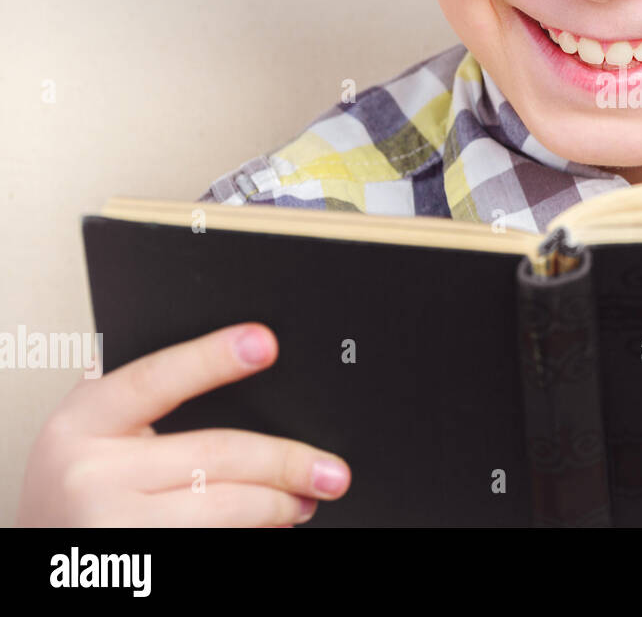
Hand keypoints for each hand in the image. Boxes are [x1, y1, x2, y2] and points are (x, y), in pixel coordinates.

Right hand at [17, 323, 351, 526]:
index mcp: (84, 421)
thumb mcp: (95, 427)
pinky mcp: (135, 568)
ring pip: (223, 508)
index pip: (157, 378)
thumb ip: (147, 396)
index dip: (212, 357)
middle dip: (285, 460)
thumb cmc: (79, 478)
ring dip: (278, 504)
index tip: (265, 342)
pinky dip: (251, 534)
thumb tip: (244, 360)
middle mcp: (90, 474)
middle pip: (214, 454)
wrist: (40, 547)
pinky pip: (209, 544)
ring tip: (306, 498)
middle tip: (331, 469)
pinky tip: (272, 526)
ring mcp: (109, 527)